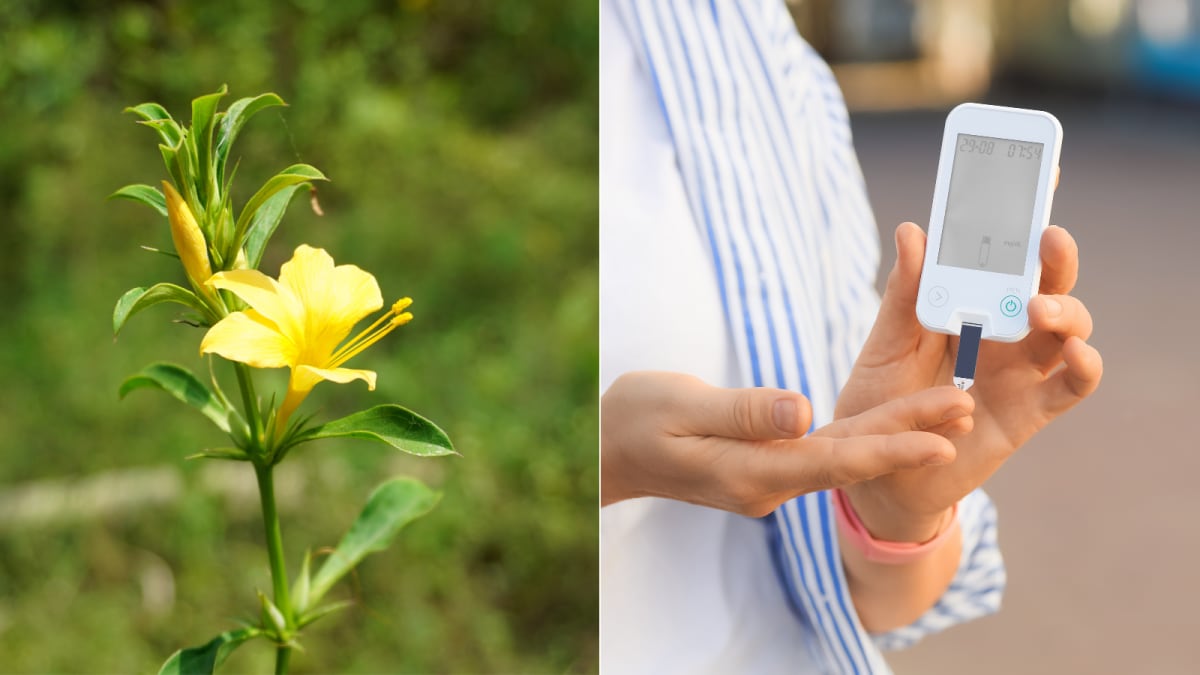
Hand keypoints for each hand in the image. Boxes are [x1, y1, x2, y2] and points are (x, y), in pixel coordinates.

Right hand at [601, 371, 973, 516]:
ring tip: (950, 408)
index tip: (940, 440)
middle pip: (850, 456)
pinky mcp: (767, 464)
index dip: (889, 449)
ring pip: (843, 452)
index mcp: (748, 471)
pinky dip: (865, 434)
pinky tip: (897, 421)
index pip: (831, 460)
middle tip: (966, 407)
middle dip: (911, 432)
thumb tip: (802, 410)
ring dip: (896, 432)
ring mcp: (769, 476)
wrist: (608, 450)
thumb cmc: (635, 421)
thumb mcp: (680, 405)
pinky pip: (824, 449)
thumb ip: (743, 411)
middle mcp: (768, 481)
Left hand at [835, 223, 1102, 540]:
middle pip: (1044, 284)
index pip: (1003, 255)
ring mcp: (1019, 370)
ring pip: (1066, 328)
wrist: (877, 472)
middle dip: (1053, 257)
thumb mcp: (885, 343)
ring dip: (1063, 312)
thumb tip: (915, 230)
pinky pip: (1070, 387)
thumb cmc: (879, 402)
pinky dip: (1083, 367)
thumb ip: (904, 294)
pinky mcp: (1028, 412)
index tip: (1036, 178)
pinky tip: (1077, 352)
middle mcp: (1002, 331)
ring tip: (1039, 310)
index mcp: (967, 304)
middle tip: (1047, 237)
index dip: (1023, 218)